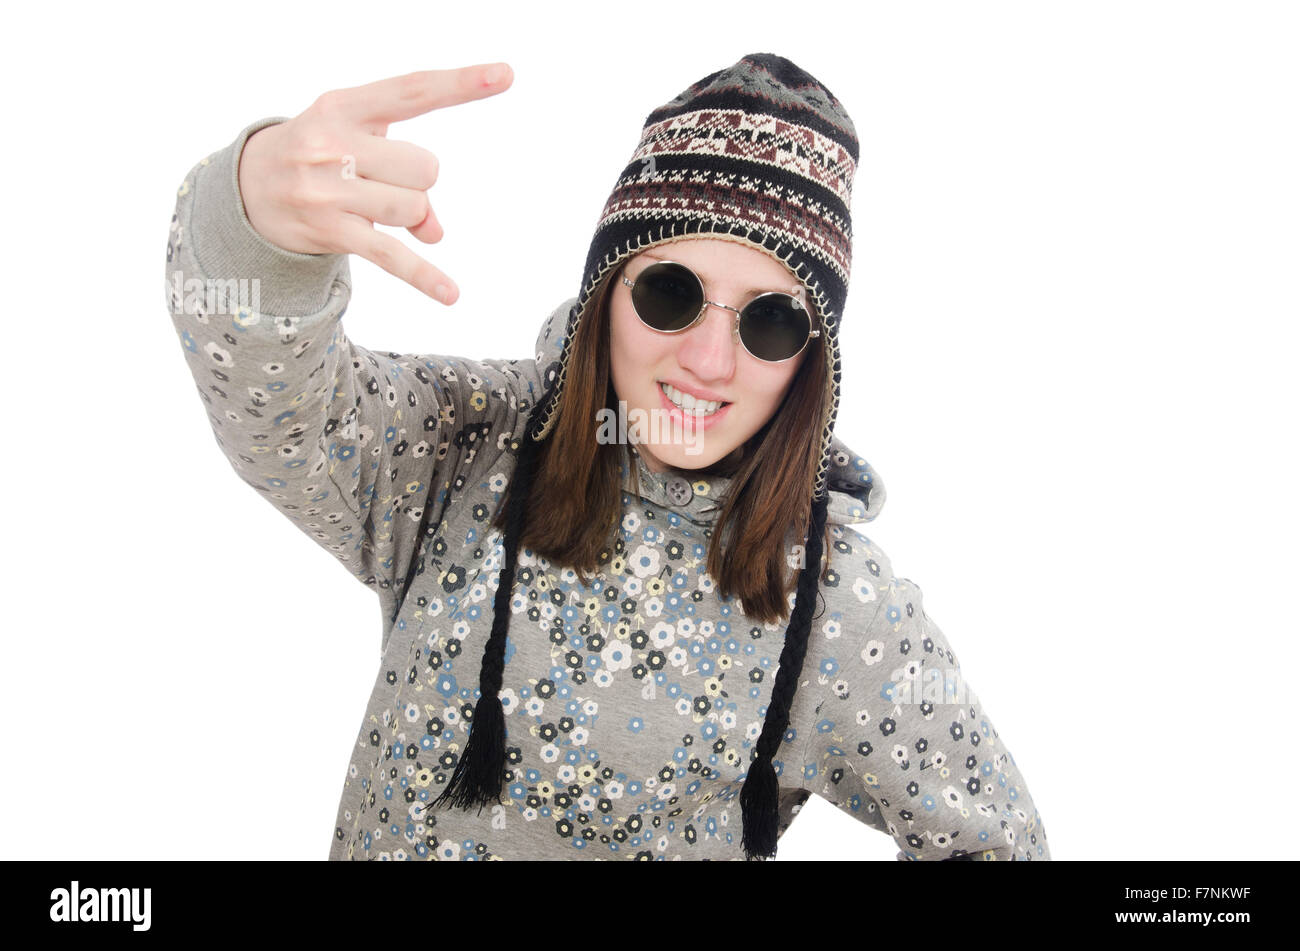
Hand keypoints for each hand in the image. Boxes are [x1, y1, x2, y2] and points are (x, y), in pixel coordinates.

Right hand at [237, 63, 513, 304]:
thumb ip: (404, 172)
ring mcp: (330, 190)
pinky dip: (424, 277)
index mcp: (345, 106)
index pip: (413, 90)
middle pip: (426, 168)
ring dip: (410, 216)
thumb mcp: (355, 144)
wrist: (246, 190)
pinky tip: (450, 294)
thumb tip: (435, 231)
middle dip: (418, 182)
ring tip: (371, 207)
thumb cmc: (318, 157)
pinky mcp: (332, 232)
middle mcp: (334, 144)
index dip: (462, 84)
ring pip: (414, 209)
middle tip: (380, 180)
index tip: (506, 74)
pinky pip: (393, 256)